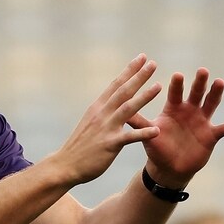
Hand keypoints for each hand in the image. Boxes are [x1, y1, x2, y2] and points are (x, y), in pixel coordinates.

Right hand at [52, 54, 162, 184]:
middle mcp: (102, 113)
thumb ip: (102, 112)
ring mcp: (106, 128)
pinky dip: (143, 133)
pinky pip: (129, 137)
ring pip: (128, 108)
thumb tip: (111, 102)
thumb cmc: (80, 145)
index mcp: (98, 107)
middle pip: (123, 91)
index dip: (130, 70)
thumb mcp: (90, 122)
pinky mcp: (110, 144)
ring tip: (159, 86)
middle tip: (153, 63)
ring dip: (144, 97)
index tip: (142, 57)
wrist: (65, 165)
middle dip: (139, 76)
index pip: (116, 84)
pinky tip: (157, 130)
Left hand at [129, 67, 223, 187]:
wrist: (169, 168)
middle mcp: (189, 111)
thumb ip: (138, 122)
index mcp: (173, 108)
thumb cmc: (156, 148)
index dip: (177, 85)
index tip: (179, 75)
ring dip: (216, 94)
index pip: (175, 93)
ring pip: (211, 104)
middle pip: (196, 93)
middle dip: (199, 83)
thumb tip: (120, 112)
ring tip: (221, 82)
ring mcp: (202, 121)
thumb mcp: (147, 134)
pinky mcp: (212, 135)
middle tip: (202, 71)